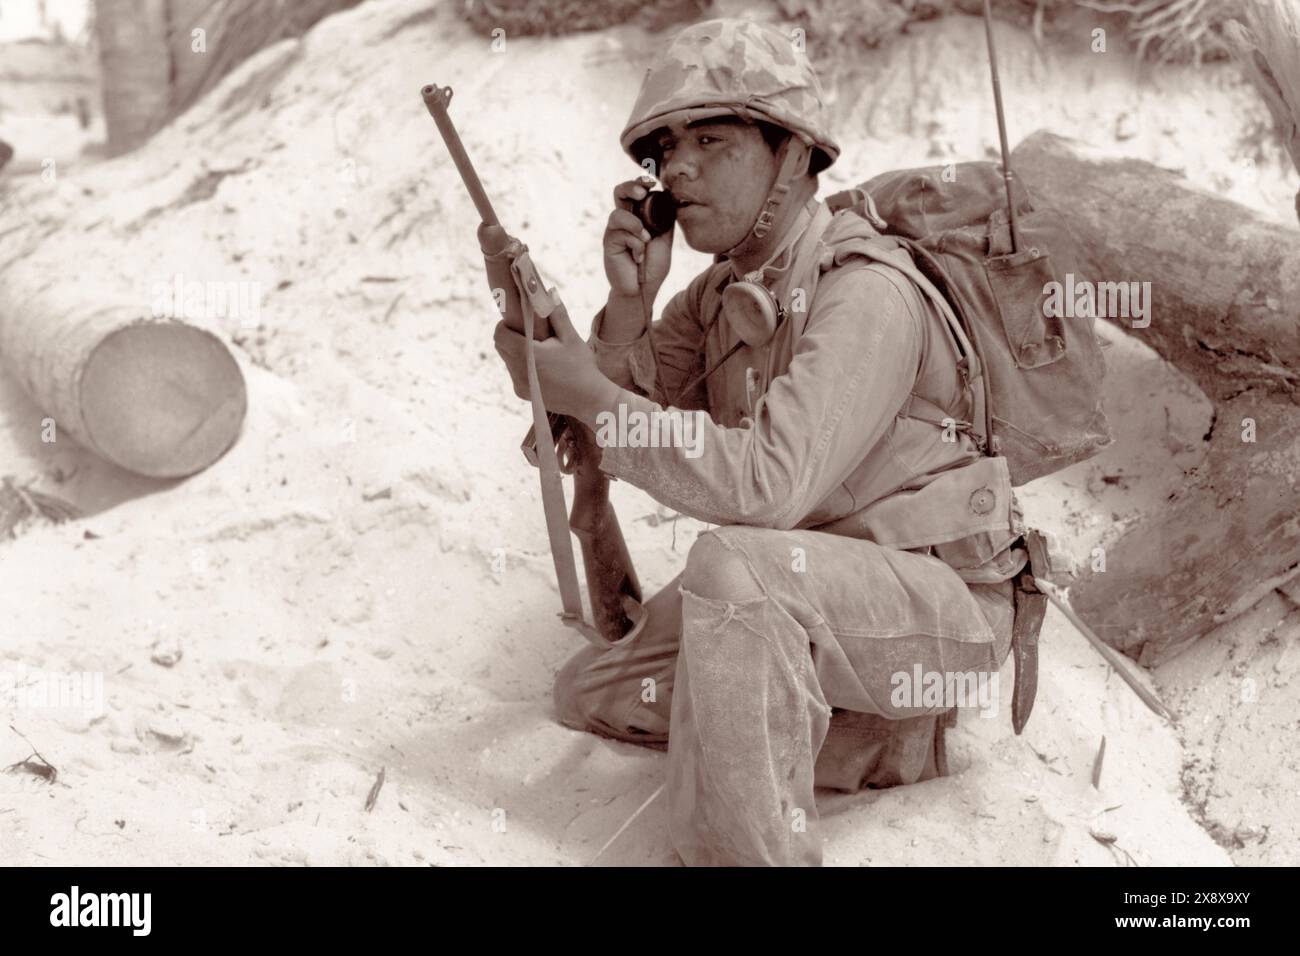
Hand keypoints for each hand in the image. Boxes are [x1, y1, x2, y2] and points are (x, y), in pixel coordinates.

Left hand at [493, 302, 619, 422]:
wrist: (589, 400)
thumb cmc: (581, 366)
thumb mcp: (571, 337)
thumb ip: (557, 314)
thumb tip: (549, 291)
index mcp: (527, 355)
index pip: (500, 334)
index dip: (505, 324)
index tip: (520, 321)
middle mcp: (518, 371)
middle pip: (500, 346)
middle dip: (510, 336)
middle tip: (529, 332)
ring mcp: (518, 384)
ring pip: (507, 360)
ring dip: (516, 351)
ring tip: (538, 349)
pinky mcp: (522, 393)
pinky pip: (514, 373)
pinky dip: (522, 365)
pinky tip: (541, 365)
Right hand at [605, 177, 672, 298]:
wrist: (643, 289)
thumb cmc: (652, 265)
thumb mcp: (664, 239)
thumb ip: (665, 220)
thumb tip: (670, 197)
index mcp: (637, 216)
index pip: (635, 192)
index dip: (640, 182)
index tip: (652, 182)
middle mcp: (624, 220)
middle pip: (619, 192)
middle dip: (630, 187)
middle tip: (642, 193)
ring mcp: (615, 231)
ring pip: (617, 214)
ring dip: (635, 224)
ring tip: (645, 239)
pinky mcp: (609, 243)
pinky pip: (620, 233)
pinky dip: (634, 243)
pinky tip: (638, 256)